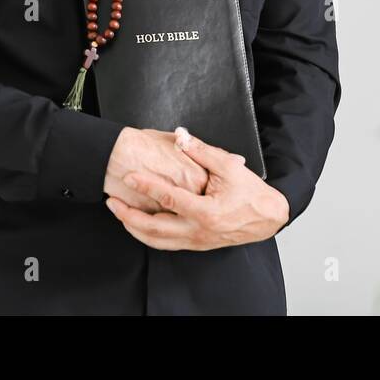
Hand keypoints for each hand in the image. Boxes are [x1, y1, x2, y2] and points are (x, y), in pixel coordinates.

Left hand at [105, 129, 289, 249]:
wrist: (268, 218)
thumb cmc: (251, 193)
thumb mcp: (229, 167)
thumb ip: (201, 151)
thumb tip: (181, 135)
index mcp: (206, 212)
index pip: (168, 199)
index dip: (146, 186)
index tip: (128, 176)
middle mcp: (198, 231)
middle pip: (153, 229)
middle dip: (128, 215)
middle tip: (111, 201)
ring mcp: (196, 241)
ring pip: (156, 241)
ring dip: (134, 228)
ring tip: (118, 213)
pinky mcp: (196, 244)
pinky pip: (166, 244)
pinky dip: (148, 235)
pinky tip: (138, 225)